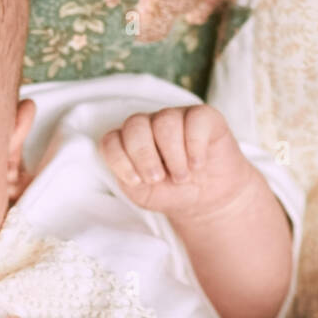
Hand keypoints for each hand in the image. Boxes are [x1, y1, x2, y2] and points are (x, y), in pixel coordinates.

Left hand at [99, 104, 253, 221]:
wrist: (206, 200)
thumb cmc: (171, 193)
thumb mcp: (143, 194)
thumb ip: (128, 179)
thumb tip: (129, 166)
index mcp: (129, 142)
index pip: (111, 140)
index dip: (119, 160)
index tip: (136, 182)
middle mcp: (149, 125)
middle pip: (135, 125)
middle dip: (144, 156)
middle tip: (158, 178)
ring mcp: (176, 117)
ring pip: (165, 122)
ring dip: (172, 155)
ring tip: (182, 177)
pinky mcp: (203, 117)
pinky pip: (195, 120)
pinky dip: (195, 146)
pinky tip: (197, 165)